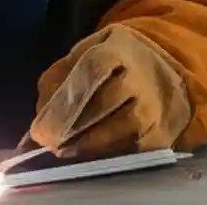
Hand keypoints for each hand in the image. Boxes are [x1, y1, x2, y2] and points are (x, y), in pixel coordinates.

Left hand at [25, 25, 190, 160]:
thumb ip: (59, 77)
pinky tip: (89, 155)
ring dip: (85, 148)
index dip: (62, 105)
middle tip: (48, 144)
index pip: (90, 74)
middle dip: (69, 131)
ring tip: (65, 151)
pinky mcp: (162, 135)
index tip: (39, 130)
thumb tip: (40, 113)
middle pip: (103, 107)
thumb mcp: (85, 52)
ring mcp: (156, 108)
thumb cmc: (115, 60)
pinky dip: (106, 155)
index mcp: (119, 50)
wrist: (167, 67)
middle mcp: (143, 78)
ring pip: (117, 134)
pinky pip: (130, 150)